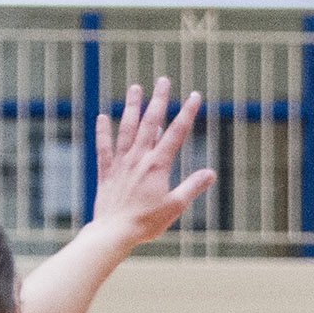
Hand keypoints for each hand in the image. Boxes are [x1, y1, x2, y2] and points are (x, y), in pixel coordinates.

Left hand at [90, 77, 216, 246]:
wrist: (114, 232)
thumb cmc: (147, 222)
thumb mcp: (175, 206)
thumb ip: (192, 186)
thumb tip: (211, 173)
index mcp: (158, 165)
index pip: (176, 133)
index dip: (187, 113)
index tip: (194, 96)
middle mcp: (138, 158)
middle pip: (151, 123)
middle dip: (159, 100)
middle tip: (163, 80)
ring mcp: (120, 163)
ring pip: (127, 128)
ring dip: (132, 107)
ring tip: (136, 88)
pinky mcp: (106, 171)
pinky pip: (104, 147)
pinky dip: (103, 131)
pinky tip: (103, 117)